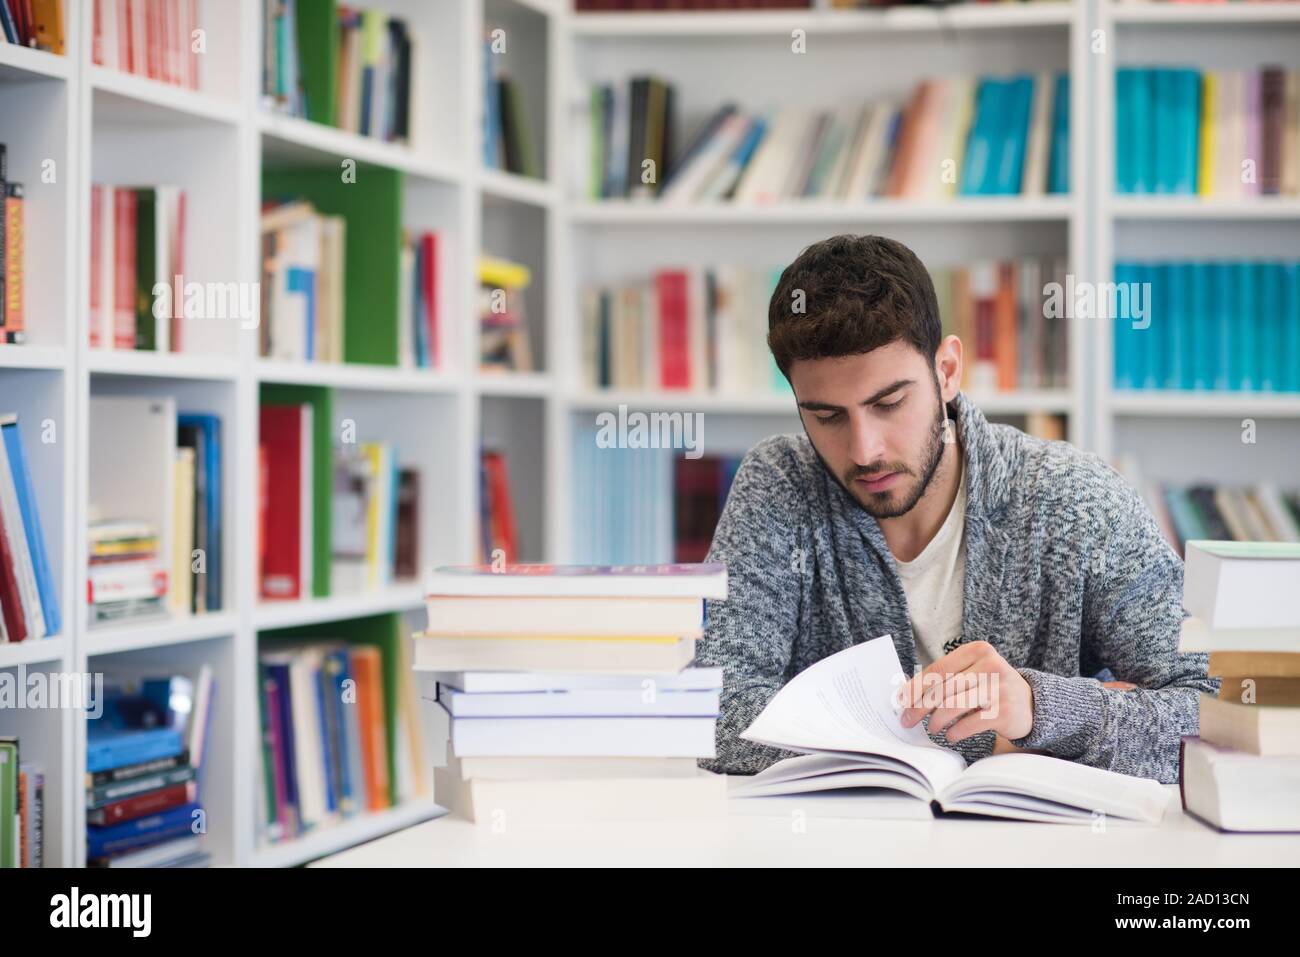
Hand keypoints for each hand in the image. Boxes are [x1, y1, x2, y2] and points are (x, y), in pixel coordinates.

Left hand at [896, 640, 1033, 743]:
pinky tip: (950, 735)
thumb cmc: (993, 688)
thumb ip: (948, 678)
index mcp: (978, 650)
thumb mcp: (975, 673)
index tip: (901, 700)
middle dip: (920, 707)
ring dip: (935, 721)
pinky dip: (955, 732)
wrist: (1034, 704)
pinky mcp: (1004, 711)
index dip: (915, 686)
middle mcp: (990, 666)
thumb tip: (909, 695)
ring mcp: (998, 689)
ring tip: (931, 728)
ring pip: (952, 706)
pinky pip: (969, 723)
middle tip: (907, 720)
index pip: (938, 669)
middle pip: (942, 688)